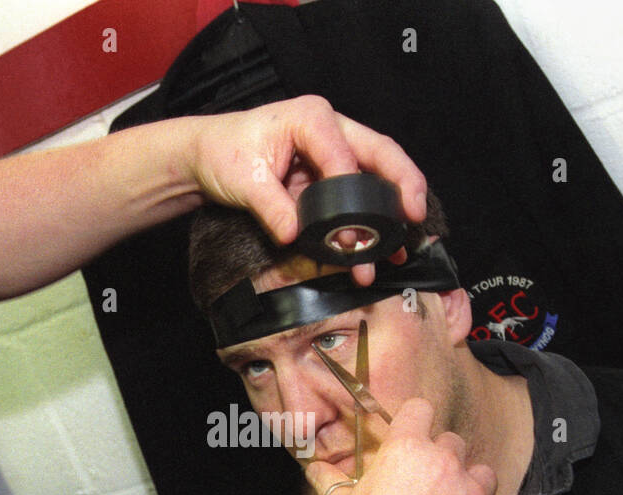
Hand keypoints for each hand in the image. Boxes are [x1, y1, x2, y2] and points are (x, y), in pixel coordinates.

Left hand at [184, 96, 426, 284]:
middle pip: (381, 154)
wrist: (206, 156)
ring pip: (377, 176)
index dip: (355, 195)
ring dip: (391, 212)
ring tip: (399, 247)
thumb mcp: (244, 180)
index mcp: (311, 118)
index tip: (354, 232)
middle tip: (416, 217)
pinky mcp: (330, 175)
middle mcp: (331, 130)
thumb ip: (272, 208)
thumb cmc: (224, 153)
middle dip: (404, 186)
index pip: (345, 155)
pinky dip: (373, 220)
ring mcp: (334, 152)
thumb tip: (297, 235)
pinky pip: (360, 196)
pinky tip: (382, 247)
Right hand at [304, 399, 503, 494]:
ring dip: (468, 489)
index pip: (421, 409)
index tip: (411, 442)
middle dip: (441, 461)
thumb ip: (333, 482)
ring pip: (482, 475)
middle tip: (423, 492)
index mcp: (406, 450)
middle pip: (454, 443)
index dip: (415, 424)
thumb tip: (316, 469)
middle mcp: (444, 465)